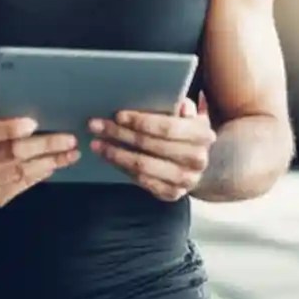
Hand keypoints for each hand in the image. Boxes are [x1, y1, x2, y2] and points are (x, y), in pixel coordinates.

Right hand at [0, 102, 79, 207]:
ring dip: (50, 162)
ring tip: (71, 154)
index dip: (12, 128)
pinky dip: (39, 175)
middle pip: (12, 153)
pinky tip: (53, 166)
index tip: (34, 123)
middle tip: (69, 140)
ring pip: (21, 171)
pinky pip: (21, 185)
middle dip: (45, 146)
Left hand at [89, 92, 215, 201]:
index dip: (141, 121)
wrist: (197, 165)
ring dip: (116, 154)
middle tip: (97, 126)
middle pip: (150, 146)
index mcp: (202, 134)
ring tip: (97, 143)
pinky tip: (109, 158)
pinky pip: (142, 181)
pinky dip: (123, 169)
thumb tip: (178, 104)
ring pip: (143, 166)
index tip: (118, 115)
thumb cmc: (186, 133)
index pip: (167, 127)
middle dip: (120, 134)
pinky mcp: (172, 194)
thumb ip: (182, 106)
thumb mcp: (189, 115)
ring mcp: (185, 180)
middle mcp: (197, 159)